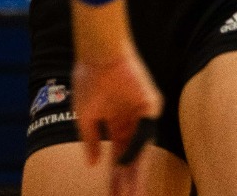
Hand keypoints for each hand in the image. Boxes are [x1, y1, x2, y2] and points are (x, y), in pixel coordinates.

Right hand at [71, 47, 161, 194]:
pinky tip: (127, 164)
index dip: (115, 176)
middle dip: (127, 181)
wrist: (100, 54)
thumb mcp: (85, 116)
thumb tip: (92, 163)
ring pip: (141, 151)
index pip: (118, 156)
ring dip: (136, 173)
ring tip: (133, 194)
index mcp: (115, 123)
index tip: (111, 195)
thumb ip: (90, 140)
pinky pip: (145, 133)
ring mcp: (142, 115)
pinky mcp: (151, 106)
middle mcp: (130, 122)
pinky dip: (137, 149)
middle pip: (131, 159)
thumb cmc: (90, 79)